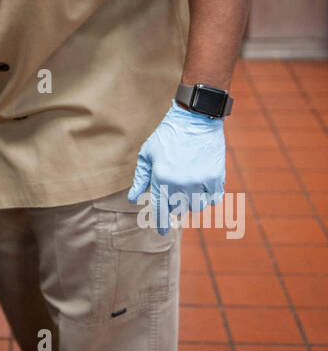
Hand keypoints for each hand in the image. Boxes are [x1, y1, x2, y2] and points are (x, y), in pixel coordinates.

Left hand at [127, 100, 225, 233]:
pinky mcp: (216, 177)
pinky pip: (214, 199)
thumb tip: (134, 200)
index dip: (161, 223)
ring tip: (190, 186)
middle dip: (176, 203)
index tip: (161, 232)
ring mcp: (199, 181)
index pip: (160, 210)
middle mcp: (180, 183)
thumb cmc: (167, 135)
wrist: (195, 119)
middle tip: (177, 190)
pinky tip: (204, 185)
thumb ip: (141, 178)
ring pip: (197, 207)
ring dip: (193, 200)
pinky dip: (209, 195)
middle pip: (179, 209)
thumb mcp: (148, 154)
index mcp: (161, 178)